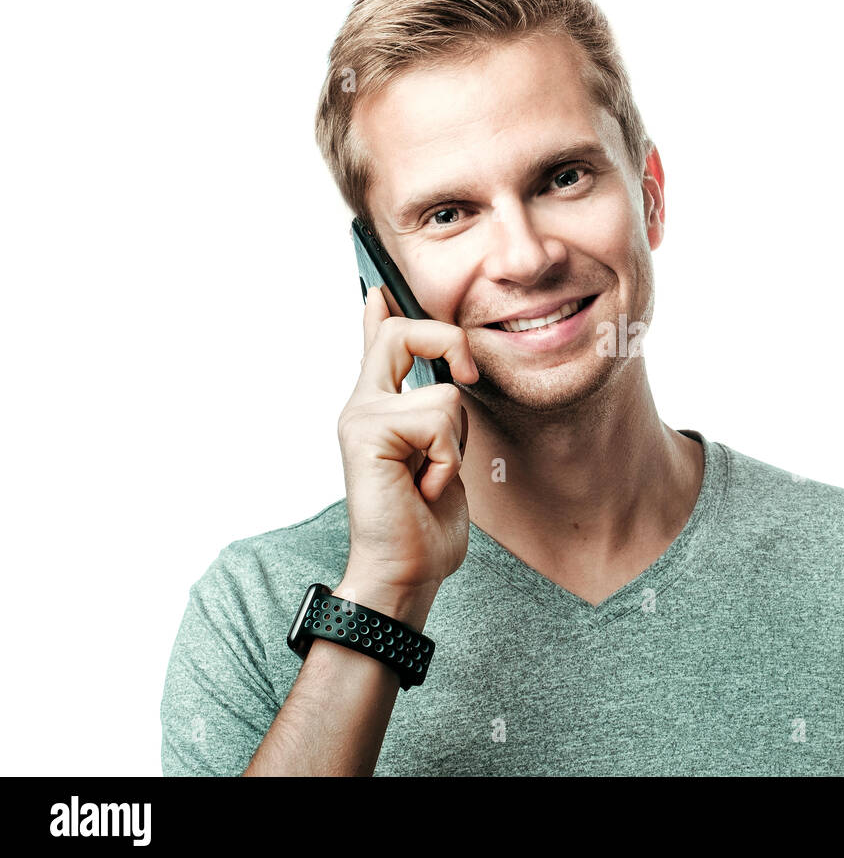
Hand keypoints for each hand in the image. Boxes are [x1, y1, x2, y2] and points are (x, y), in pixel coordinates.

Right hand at [335, 286, 479, 620]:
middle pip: (404, 332)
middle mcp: (362, 406)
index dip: (381, 310)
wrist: (405, 571)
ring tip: (431, 478)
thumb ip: (438, 417)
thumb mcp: (441, 458)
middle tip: (467, 375)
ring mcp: (361, 417)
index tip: (382, 286)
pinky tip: (425, 487)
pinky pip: (440, 421)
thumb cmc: (424, 525)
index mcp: (378, 410)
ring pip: (445, 395)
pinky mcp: (369, 433)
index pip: (377, 343)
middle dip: (448, 340)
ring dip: (456, 445)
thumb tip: (448, 381)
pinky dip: (448, 461)